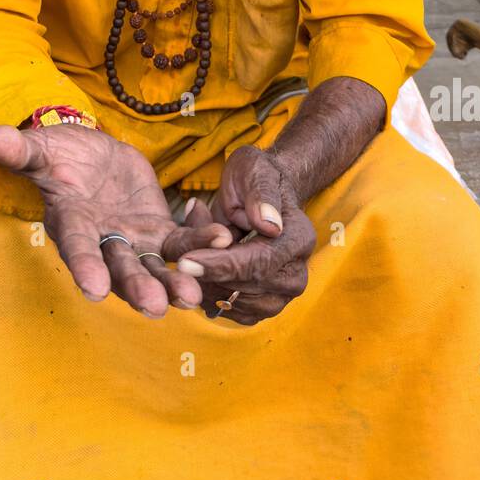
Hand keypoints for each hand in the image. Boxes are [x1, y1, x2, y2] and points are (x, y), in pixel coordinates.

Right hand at [0, 123, 231, 317]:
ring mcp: (132, 240)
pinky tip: (221, 241)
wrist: (90, 155)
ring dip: (173, 281)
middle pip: (120, 268)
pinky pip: (180, 241)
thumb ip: (23, 151)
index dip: (85, 267)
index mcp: (72, 224)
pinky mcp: (157, 230)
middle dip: (137, 287)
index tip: (95, 291)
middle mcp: (102, 241)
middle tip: (156, 308)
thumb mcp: (43, 149)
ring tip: (193, 297)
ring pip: (153, 266)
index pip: (77, 248)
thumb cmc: (60, 155)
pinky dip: (199, 242)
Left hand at [177, 146, 315, 325]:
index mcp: (299, 239)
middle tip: (180, 250)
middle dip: (206, 271)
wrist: (258, 195)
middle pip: (245, 287)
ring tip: (195, 249)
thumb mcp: (254, 170)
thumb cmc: (254, 178)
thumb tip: (269, 225)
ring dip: (205, 279)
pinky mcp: (261, 307)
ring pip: (233, 302)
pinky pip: (227, 309)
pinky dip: (207, 290)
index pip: (259, 262)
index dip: (221, 264)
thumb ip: (260, 193)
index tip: (184, 261)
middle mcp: (296, 273)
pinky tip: (200, 266)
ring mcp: (281, 295)